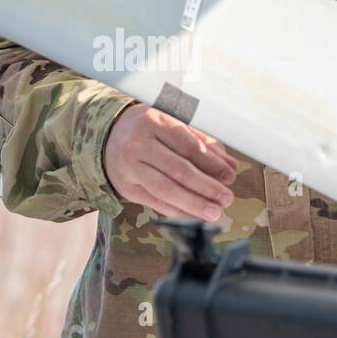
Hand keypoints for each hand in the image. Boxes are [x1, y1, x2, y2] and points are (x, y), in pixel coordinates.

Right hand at [103, 103, 237, 219]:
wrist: (107, 137)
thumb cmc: (148, 129)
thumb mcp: (172, 125)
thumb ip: (202, 143)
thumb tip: (229, 167)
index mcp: (153, 122)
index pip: (188, 146)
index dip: (211, 164)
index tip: (229, 175)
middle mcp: (138, 144)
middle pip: (178, 170)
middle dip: (206, 187)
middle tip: (226, 198)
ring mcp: (130, 168)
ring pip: (166, 190)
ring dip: (194, 204)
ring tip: (215, 212)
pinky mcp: (127, 187)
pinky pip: (156, 203)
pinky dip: (178, 211)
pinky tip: (195, 215)